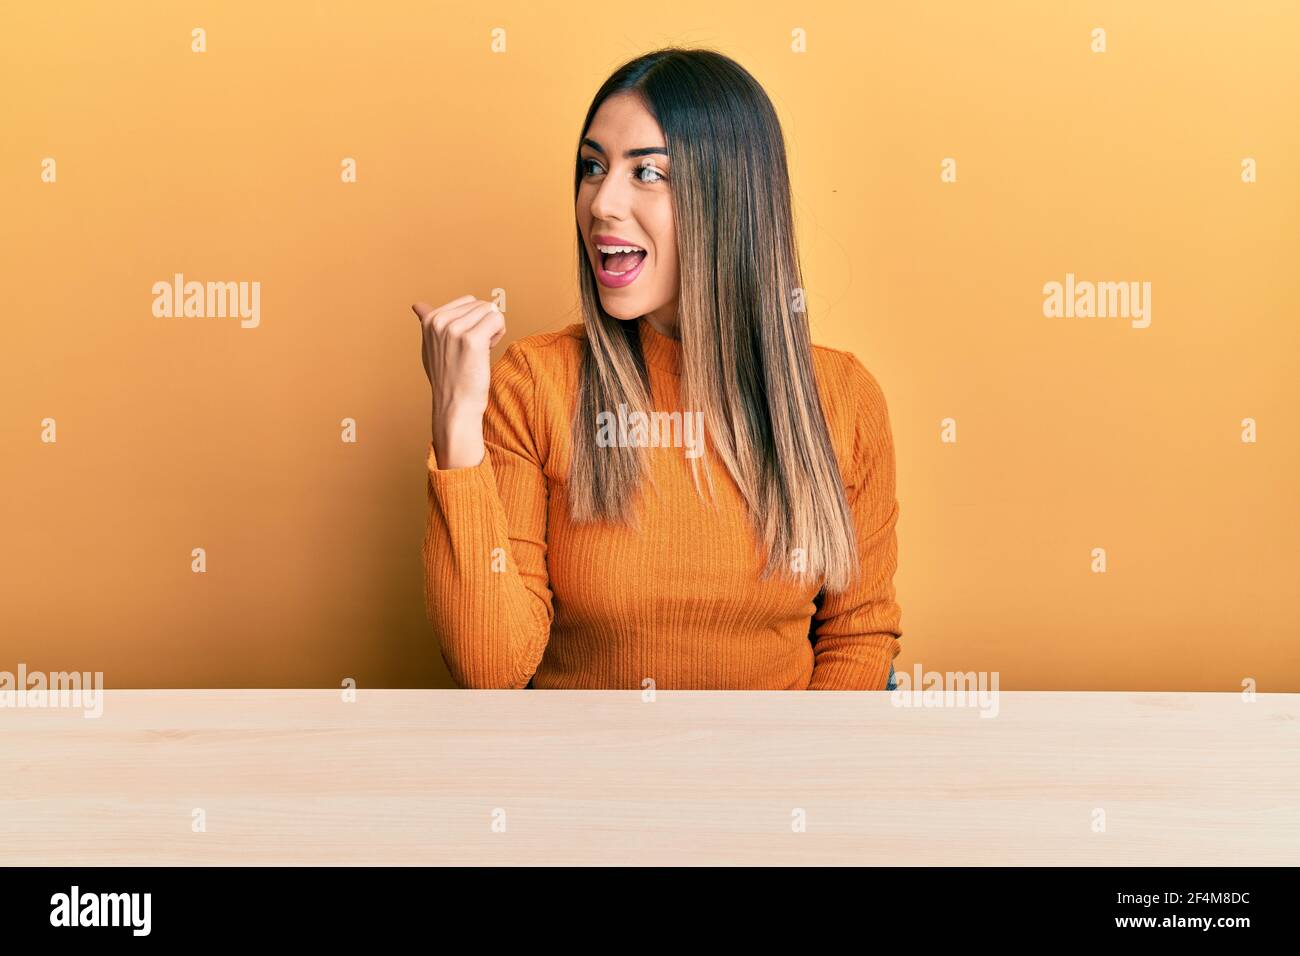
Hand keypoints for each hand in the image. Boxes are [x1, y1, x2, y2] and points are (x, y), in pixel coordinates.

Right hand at [411, 295, 506, 467]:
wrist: (455, 406)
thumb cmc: (448, 378)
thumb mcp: (430, 347)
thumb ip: (427, 323)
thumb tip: (417, 305)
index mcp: (430, 320)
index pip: (468, 301)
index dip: (473, 322)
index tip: (464, 344)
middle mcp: (439, 322)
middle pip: (481, 305)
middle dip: (484, 324)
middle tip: (473, 351)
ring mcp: (454, 330)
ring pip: (491, 311)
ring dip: (493, 330)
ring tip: (479, 352)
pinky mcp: (472, 340)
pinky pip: (498, 320)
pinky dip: (499, 334)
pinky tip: (488, 351)